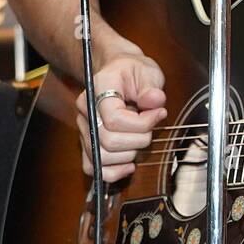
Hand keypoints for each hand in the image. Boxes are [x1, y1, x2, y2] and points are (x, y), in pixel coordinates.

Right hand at [76, 53, 166, 183]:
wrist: (118, 72)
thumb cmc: (131, 71)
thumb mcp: (146, 71)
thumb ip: (150, 86)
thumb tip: (155, 101)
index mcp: (96, 90)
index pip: (114, 119)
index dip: (141, 124)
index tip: (159, 113)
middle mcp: (85, 112)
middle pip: (107, 141)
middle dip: (138, 140)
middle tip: (151, 128)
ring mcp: (84, 130)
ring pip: (101, 158)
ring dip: (128, 155)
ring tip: (141, 140)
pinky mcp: (88, 144)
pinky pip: (94, 168)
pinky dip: (113, 171)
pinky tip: (130, 164)